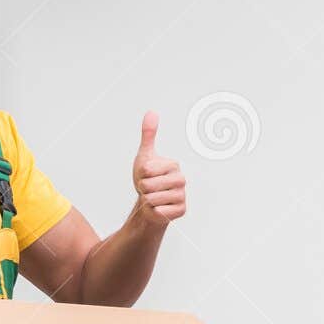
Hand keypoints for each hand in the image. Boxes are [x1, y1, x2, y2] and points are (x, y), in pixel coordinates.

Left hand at [131, 111, 185, 227]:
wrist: (150, 201)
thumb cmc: (148, 178)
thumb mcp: (145, 155)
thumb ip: (148, 134)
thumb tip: (152, 112)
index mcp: (173, 164)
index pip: (147, 170)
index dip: (140, 174)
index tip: (145, 176)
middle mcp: (181, 179)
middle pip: (149, 185)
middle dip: (142, 188)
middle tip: (147, 188)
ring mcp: (182, 195)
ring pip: (153, 199)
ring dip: (147, 200)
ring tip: (152, 197)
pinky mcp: (181, 210)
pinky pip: (159, 211)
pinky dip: (154, 211)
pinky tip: (158, 208)